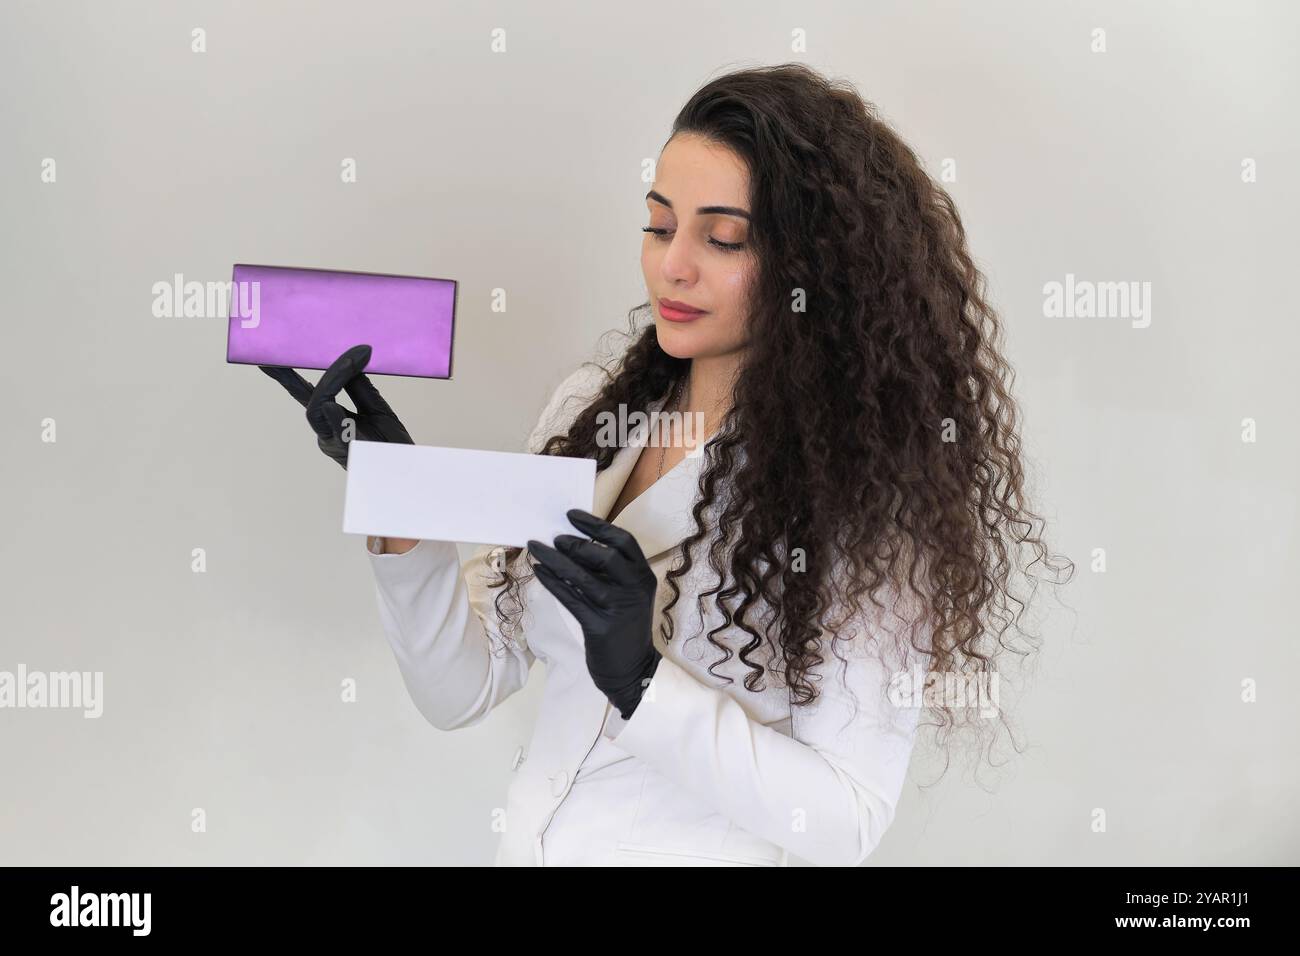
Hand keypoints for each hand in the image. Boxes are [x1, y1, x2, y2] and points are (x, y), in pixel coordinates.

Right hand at [260, 344, 412, 468]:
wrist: (409, 472)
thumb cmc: (392, 445)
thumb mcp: (377, 409)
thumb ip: (360, 389)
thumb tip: (349, 360)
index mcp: (331, 419)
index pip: (307, 393)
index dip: (287, 376)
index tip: (269, 358)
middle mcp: (326, 431)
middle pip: (307, 399)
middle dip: (290, 377)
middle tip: (285, 353)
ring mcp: (336, 443)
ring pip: (318, 411)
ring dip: (331, 384)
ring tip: (346, 363)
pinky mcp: (353, 453)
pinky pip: (340, 435)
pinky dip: (336, 420)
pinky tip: (332, 406)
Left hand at [527, 509, 660, 719]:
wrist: (631, 669)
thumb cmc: (624, 625)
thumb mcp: (626, 594)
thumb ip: (609, 571)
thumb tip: (573, 543)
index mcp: (643, 576)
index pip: (623, 541)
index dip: (597, 525)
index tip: (572, 515)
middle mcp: (635, 589)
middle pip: (606, 556)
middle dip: (577, 543)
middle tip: (555, 536)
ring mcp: (619, 609)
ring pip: (583, 578)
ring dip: (556, 560)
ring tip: (537, 548)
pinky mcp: (600, 627)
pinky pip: (571, 599)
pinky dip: (553, 583)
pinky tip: (539, 572)